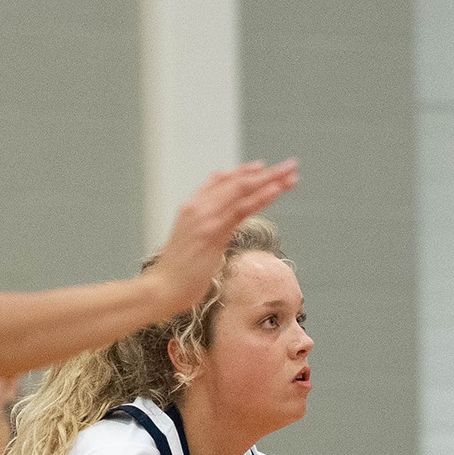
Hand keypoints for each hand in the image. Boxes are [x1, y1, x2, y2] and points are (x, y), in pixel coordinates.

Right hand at [144, 160, 299, 314]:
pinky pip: (241, 209)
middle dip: (266, 172)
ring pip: (242, 190)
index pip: (220, 181)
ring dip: (270, 180)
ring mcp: (205, 218)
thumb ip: (209, 231)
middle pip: (237, 181)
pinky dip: (261, 197)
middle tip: (290, 165)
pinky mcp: (213, 232)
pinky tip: (276, 190)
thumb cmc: (178, 274)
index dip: (243, 172)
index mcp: (192, 208)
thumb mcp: (193, 245)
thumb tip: (222, 230)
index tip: (262, 168)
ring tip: (291, 173)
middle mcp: (199, 207)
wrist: (162, 289)